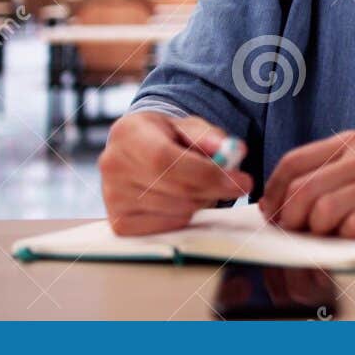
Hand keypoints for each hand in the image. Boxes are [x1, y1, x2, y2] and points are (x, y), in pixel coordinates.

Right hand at [99, 112, 252, 235]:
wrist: (136, 152)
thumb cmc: (165, 137)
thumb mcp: (187, 127)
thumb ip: (209, 136)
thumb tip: (232, 150)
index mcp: (128, 133)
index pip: (165, 159)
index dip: (207, 174)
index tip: (241, 181)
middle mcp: (113, 165)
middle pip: (175, 189)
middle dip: (214, 190)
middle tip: (234, 185)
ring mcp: (112, 197)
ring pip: (176, 211)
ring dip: (201, 202)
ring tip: (200, 186)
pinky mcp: (119, 223)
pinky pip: (167, 227)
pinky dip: (184, 217)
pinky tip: (181, 200)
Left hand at [258, 131, 354, 237]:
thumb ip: (328, 171)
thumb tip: (283, 201)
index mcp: (349, 142)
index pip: (294, 162)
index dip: (274, 192)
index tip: (271, 212)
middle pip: (305, 190)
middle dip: (290, 218)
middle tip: (293, 231)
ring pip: (325, 210)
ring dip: (317, 230)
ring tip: (326, 234)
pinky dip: (346, 237)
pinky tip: (353, 235)